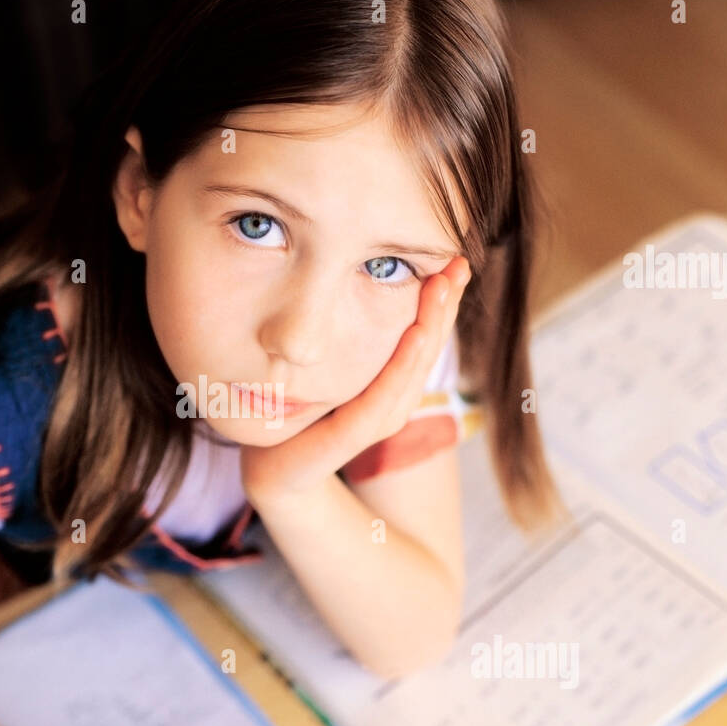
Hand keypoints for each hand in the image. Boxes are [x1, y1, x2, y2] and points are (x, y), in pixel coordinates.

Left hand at [240, 256, 470, 504]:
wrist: (268, 466)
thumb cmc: (295, 411)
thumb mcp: (328, 365)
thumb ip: (351, 333)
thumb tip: (366, 273)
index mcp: (390, 387)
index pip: (423, 338)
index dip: (442, 303)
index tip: (454, 259)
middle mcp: (390, 405)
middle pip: (425, 350)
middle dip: (444, 306)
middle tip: (458, 264)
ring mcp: (374, 424)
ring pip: (411, 370)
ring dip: (430, 327)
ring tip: (442, 287)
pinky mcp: (350, 437)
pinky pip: (380, 399)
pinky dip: (402, 366)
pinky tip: (416, 333)